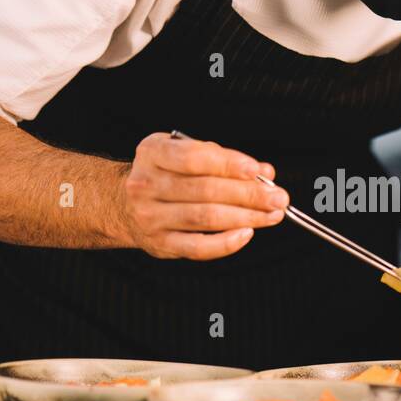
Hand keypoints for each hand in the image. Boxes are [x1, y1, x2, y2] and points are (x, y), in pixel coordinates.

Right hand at [119, 133, 288, 259]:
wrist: (122, 205)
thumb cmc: (164, 174)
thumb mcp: (184, 153)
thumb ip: (224, 159)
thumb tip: (264, 172)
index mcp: (153, 153)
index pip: (194, 157)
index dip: (228, 163)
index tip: (256, 170)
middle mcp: (147, 184)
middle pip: (205, 190)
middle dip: (248, 194)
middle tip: (278, 197)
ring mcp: (151, 217)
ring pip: (205, 218)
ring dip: (245, 217)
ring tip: (271, 215)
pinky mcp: (161, 244)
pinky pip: (198, 247)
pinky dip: (226, 243)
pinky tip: (247, 233)